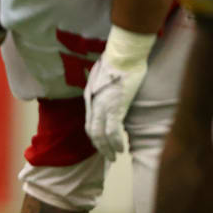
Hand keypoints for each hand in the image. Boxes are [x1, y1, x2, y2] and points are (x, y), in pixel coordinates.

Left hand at [84, 26, 153, 160]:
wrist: (123, 55)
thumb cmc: (117, 63)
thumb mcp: (103, 78)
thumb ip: (103, 90)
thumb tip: (110, 96)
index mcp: (90, 98)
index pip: (89, 123)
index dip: (94, 136)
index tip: (101, 145)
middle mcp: (93, 104)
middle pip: (92, 132)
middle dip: (99, 147)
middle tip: (107, 157)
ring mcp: (103, 107)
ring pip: (100, 135)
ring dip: (107, 148)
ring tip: (114, 157)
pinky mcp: (115, 107)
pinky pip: (113, 130)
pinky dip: (115, 142)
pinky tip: (120, 150)